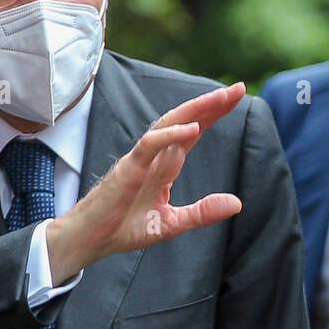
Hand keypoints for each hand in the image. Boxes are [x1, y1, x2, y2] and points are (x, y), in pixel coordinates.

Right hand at [45, 82, 246, 284]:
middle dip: (210, 104)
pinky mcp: (128, 169)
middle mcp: (153, 157)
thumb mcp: (171, 224)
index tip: (237, 98)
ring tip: (219, 97)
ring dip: (194, 110)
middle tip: (238, 88)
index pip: (192, 133)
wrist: (90, 240)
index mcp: (163, 167)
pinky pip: (149, 145)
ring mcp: (139, 160)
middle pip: (184, 122)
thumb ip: (202, 212)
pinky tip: (191, 128)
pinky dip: (169, 135)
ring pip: (168, 125)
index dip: (212, 115)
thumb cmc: (121, 228)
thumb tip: (237, 203)